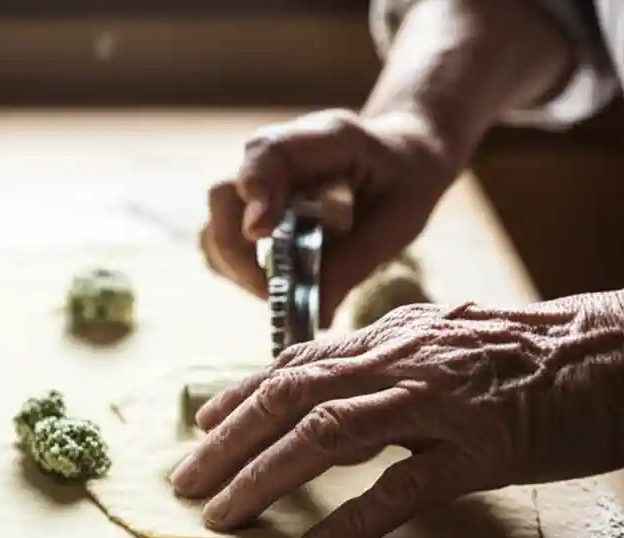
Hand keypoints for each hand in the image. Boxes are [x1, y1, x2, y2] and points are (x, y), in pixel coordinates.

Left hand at [168, 295, 623, 537]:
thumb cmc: (547, 353)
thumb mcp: (456, 340)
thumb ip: (398, 360)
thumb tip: (346, 389)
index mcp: (399, 335)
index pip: (298, 360)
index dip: (242, 393)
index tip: (203, 424)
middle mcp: (406, 358)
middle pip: (293, 396)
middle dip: (229, 440)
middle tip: (186, 480)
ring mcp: (443, 400)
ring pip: (328, 433)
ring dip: (266, 475)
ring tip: (224, 513)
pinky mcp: (484, 446)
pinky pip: (405, 486)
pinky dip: (356, 517)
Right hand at [199, 108, 460, 325]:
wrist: (402, 158)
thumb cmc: (405, 182)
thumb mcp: (399, 220)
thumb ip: (356, 260)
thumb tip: (316, 314)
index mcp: (325, 137)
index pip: (268, 153)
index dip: (257, 192)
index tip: (261, 234)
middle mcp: (279, 153)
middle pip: (225, 193)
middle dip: (238, 250)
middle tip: (272, 292)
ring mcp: (259, 179)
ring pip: (219, 222)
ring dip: (239, 266)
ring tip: (279, 295)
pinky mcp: (252, 206)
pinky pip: (226, 240)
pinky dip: (242, 270)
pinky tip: (276, 286)